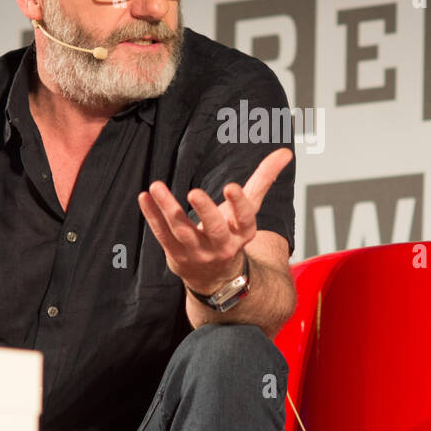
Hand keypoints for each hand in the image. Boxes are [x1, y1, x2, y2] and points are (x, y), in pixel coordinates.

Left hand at [138, 147, 291, 293]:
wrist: (216, 277)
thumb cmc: (232, 233)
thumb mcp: (249, 208)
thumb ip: (264, 179)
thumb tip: (285, 152)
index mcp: (243, 233)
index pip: (244, 218)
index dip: (238, 203)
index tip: (231, 187)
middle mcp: (222, 246)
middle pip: (214, 229)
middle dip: (205, 211)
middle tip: (194, 192)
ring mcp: (197, 252)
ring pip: (182, 231)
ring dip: (168, 209)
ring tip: (156, 186)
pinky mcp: (176, 254)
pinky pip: (162, 235)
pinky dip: (152, 216)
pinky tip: (145, 197)